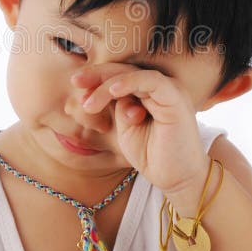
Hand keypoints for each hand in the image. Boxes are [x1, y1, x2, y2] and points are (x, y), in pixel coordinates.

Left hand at [72, 63, 207, 194]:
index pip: (120, 76)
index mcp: (149, 92)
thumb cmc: (153, 155)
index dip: (97, 79)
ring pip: (133, 74)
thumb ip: (118, 108)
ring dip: (107, 85)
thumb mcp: (126, 129)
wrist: (176, 179)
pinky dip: (130, 83)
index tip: (76, 86)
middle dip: (98, 75)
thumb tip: (105, 90)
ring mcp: (169, 90)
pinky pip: (150, 81)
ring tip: (89, 103)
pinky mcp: (175, 98)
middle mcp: (160, 87)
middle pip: (125, 71)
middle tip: (75, 81)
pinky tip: (112, 91)